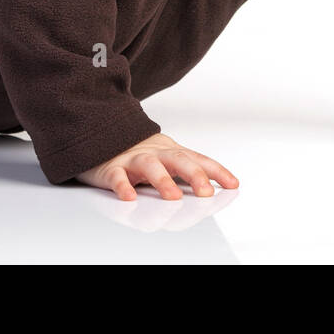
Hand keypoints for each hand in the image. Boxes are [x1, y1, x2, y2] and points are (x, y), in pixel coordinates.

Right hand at [74, 132, 239, 200]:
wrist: (100, 136)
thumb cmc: (137, 154)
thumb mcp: (165, 158)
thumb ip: (186, 171)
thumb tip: (214, 187)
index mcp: (170, 151)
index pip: (197, 159)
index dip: (216, 170)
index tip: (233, 184)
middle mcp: (154, 153)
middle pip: (176, 159)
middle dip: (194, 175)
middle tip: (206, 192)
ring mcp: (132, 159)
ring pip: (149, 166)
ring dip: (162, 181)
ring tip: (173, 197)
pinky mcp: (111, 168)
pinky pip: (117, 176)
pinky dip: (123, 186)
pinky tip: (129, 197)